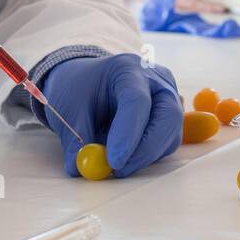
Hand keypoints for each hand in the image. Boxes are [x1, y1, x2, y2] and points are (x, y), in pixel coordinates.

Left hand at [39, 53, 182, 177]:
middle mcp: (156, 81)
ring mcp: (169, 99)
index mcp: (128, 69)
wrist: (88, 82)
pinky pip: (166, 143)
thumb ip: (76, 138)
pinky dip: (145, 155)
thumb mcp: (69, 109)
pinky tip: (123, 152)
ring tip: (111, 160)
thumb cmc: (79, 90)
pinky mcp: (169, 119)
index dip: (127, 133)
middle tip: (120, 171)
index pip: (136, 101)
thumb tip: (78, 167)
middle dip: (145, 149)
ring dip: (143, 156)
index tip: (113, 161)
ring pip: (169, 134)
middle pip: (168, 116)